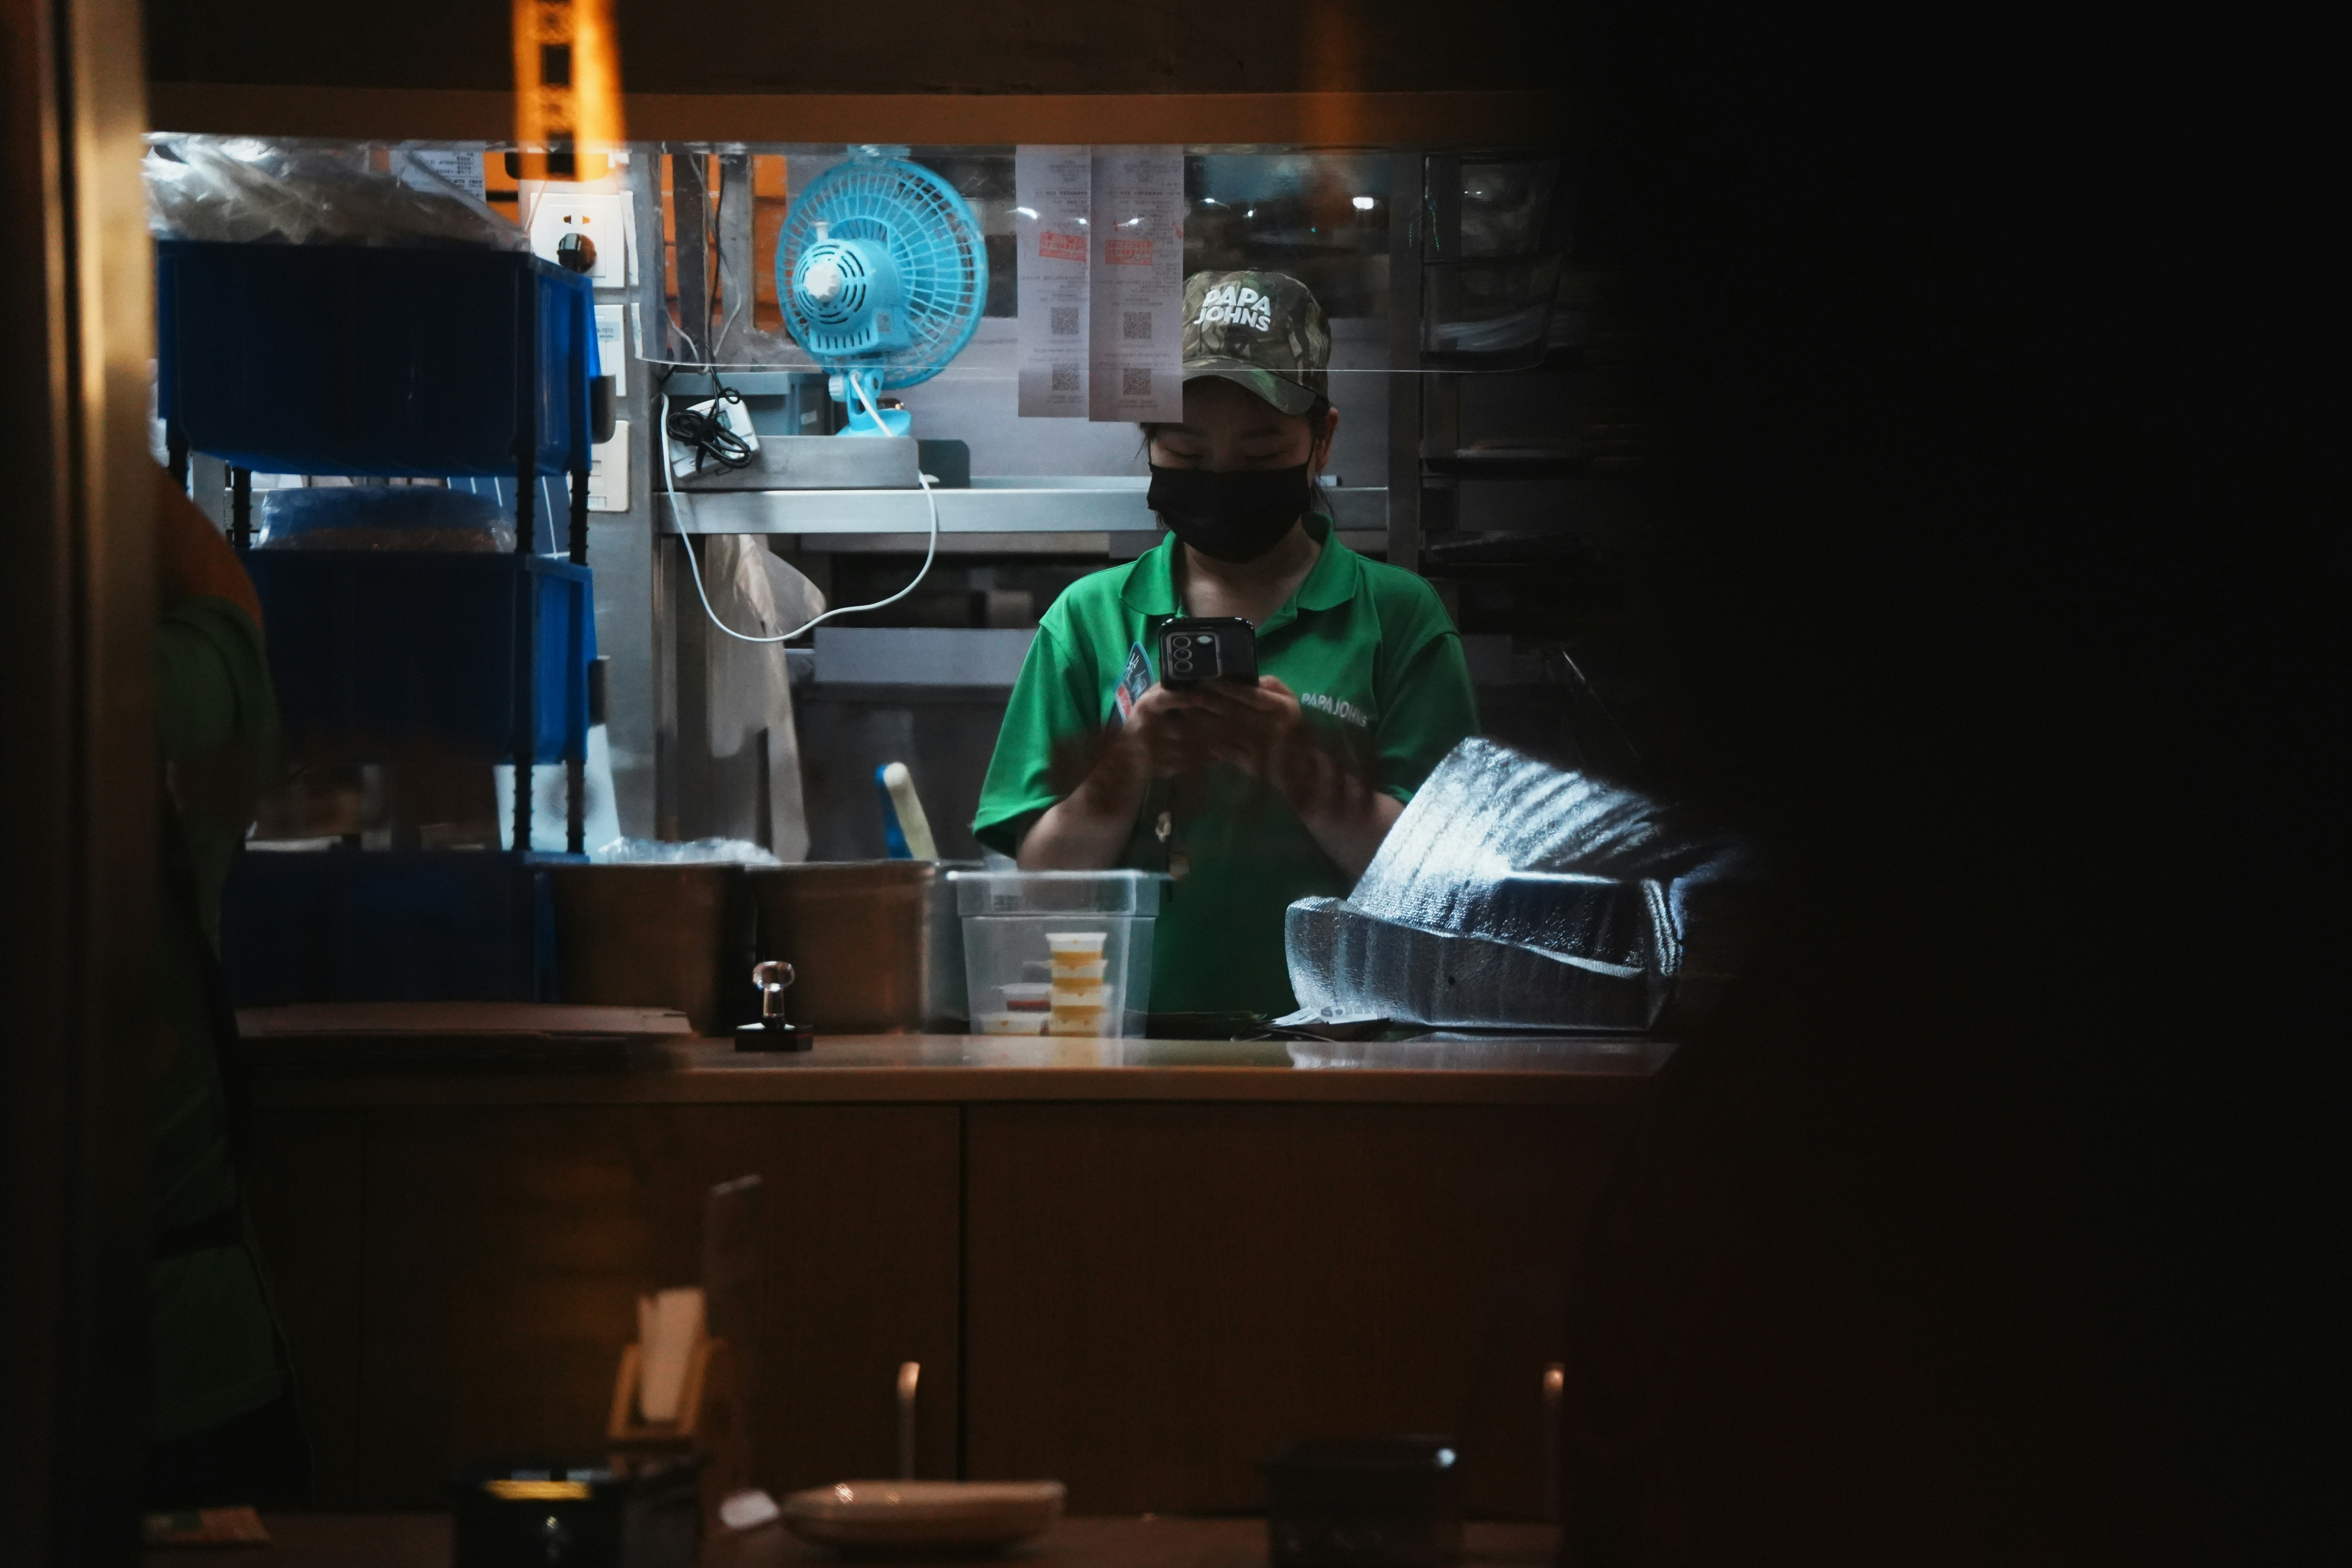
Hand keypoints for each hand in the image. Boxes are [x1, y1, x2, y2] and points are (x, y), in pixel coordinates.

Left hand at [1187, 674, 1364, 812]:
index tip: (1203, 679)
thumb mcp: (1291, 704)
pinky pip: (1228, 752)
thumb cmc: (1296, 731)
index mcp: (1283, 707)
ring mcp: (1263, 747)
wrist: (1308, 771)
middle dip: (1206, 703)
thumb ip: (1272, 688)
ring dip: (1203, 724)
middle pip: (1233, 711)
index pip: (1249, 693)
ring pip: (1227, 731)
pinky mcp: (1254, 765)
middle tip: (1184, 695)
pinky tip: (1194, 740)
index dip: (1225, 687)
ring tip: (1182, 715)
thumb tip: (1249, 678)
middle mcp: (1273, 726)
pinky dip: (1210, 746)